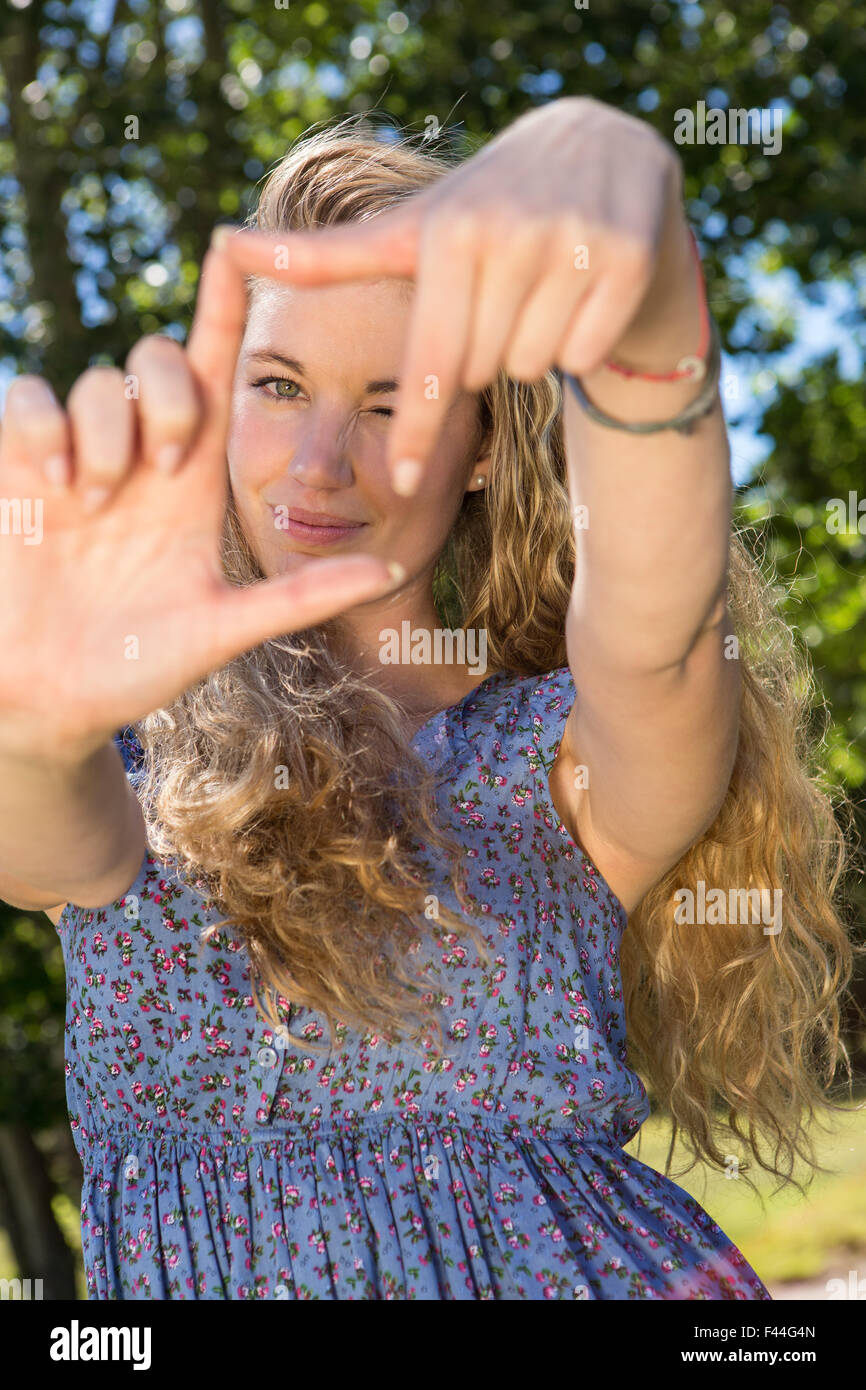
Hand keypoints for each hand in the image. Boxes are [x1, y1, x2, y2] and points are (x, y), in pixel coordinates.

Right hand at [0, 247, 400, 763]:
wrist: (52, 700)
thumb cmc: (138, 669)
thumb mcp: (224, 631)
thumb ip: (302, 598)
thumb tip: (390, 570)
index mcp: (195, 484)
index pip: (217, 377)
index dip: (229, 308)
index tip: (243, 242)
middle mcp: (140, 460)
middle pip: (158, 359)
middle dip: (169, 393)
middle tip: (166, 467)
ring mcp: (77, 461)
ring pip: (97, 380)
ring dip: (107, 432)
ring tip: (96, 503)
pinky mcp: (16, 468)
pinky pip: (26, 397)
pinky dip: (42, 424)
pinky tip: (55, 484)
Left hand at [218, 96, 690, 494]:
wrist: (598, 155)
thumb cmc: (483, 208)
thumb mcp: (409, 231)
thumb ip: (325, 257)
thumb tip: (223, 246)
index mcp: (448, 232)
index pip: (429, 360)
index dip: (413, 428)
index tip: (399, 486)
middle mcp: (508, 231)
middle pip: (483, 372)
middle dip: (483, 357)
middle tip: (497, 301)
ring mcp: (573, 241)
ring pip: (535, 366)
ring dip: (532, 348)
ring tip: (539, 290)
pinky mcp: (627, 256)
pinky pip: (588, 355)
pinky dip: (584, 344)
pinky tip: (583, 293)